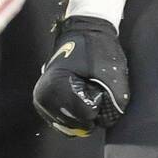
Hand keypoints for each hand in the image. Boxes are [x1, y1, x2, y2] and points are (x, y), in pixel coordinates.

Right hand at [34, 15, 129, 136]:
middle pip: (77, 123)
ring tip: (86, 90)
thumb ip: (115, 97)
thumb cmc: (96, 48)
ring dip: (84, 113)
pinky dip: (77, 114)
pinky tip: (81, 97)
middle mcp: (42, 99)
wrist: (83, 32)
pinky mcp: (45, 107)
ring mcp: (41, 104)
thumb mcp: (111, 70)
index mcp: (54, 87)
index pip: (86, 115)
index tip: (98, 85)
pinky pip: (66, 122)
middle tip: (93, 88)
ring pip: (72, 125)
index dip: (100, 104)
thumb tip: (109, 120)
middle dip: (92, 110)